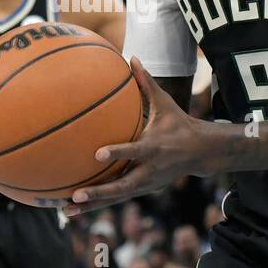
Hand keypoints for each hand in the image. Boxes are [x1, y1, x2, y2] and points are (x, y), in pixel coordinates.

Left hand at [64, 57, 211, 216]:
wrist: (201, 153)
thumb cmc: (179, 124)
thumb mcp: (165, 104)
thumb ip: (146, 83)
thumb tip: (132, 57)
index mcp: (153, 148)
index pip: (133, 152)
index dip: (116, 153)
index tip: (96, 154)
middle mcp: (149, 170)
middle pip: (122, 186)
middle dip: (100, 192)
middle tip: (77, 194)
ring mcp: (146, 184)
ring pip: (117, 198)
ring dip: (92, 206)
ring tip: (66, 211)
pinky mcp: (142, 190)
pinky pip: (117, 199)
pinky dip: (97, 205)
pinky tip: (74, 209)